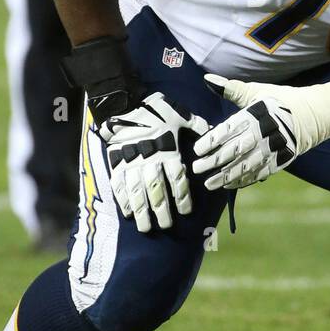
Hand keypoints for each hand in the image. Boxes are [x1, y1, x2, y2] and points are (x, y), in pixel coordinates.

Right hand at [100, 92, 209, 232]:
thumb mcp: (180, 115)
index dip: (182, 198)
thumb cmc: (156, 109)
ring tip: (146, 228)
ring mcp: (131, 164)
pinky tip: (128, 213)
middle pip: (158, 191)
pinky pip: (120, 186)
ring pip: (138, 193)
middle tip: (167, 226)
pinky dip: (123, 200)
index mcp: (168, 151)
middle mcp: (150, 161)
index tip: (186, 212)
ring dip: (142, 212)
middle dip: (162, 211)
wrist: (124, 102)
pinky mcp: (116, 163)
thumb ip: (197, 126)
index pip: (177, 180)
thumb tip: (213, 132)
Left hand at [192, 74, 329, 190]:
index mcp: (257, 113)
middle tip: (196, 168)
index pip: (230, 129)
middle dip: (214, 161)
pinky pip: (261, 173)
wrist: (315, 113)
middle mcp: (265, 131)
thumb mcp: (256, 91)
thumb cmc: (279, 99)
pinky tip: (229, 185)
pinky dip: (245, 180)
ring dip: (227, 176)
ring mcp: (275, 147)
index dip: (212, 141)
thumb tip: (207, 78)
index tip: (197, 149)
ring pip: (247, 165)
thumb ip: (231, 89)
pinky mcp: (282, 159)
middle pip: (236, 150)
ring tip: (209, 183)